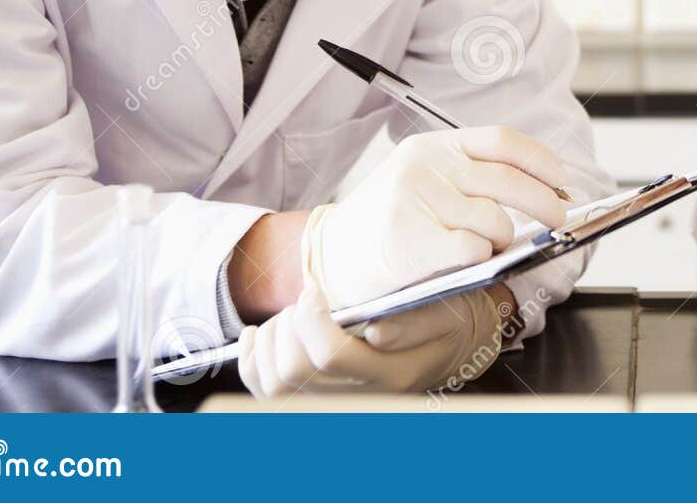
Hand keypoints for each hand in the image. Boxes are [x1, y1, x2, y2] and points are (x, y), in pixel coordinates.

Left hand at [238, 283, 506, 397]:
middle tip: (306, 300)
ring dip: (270, 340)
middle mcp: (359, 399)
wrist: (444, 346)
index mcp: (392, 376)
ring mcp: (333, 405)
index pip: (331, 357)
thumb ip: (415, 321)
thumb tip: (375, 332)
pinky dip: (250, 359)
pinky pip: (262, 391)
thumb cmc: (444, 321)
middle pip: (294, 372)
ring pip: (272, 385)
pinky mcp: (311, 401)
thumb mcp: (446, 312)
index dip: (311, 320)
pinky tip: (260, 333)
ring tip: (291, 316)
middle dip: (288, 325)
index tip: (315, 291)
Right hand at [302, 126, 568, 309]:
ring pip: (495, 220)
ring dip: (507, 238)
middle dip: (545, 203)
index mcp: (433, 146)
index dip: (540, 160)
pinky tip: (472, 259)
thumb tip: (541, 195)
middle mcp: (425, 167)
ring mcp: (416, 202)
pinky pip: (474, 248)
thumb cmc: (386, 222)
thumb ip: (470, 178)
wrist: (328, 256)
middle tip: (558, 219)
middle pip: (509, 180)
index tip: (561, 179)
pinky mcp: (411, 241)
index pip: (502, 142)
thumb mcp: (423, 180)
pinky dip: (484, 257)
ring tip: (495, 246)